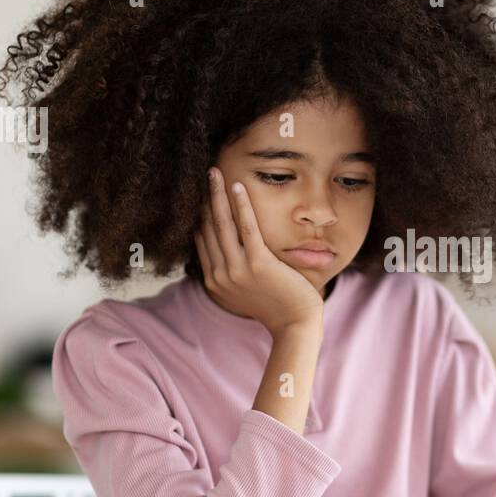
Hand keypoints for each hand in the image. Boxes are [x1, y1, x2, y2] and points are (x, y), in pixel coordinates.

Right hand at [193, 168, 324, 335]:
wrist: (295, 324)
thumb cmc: (276, 305)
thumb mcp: (245, 290)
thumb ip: (233, 271)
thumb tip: (229, 251)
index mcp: (215, 281)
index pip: (202, 239)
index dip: (201, 213)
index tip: (201, 191)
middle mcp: (220, 275)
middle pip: (209, 227)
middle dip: (206, 198)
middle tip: (206, 174)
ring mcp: (237, 270)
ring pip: (222, 224)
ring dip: (217, 194)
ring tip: (215, 172)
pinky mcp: (258, 263)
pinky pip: (246, 227)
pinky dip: (241, 204)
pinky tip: (238, 186)